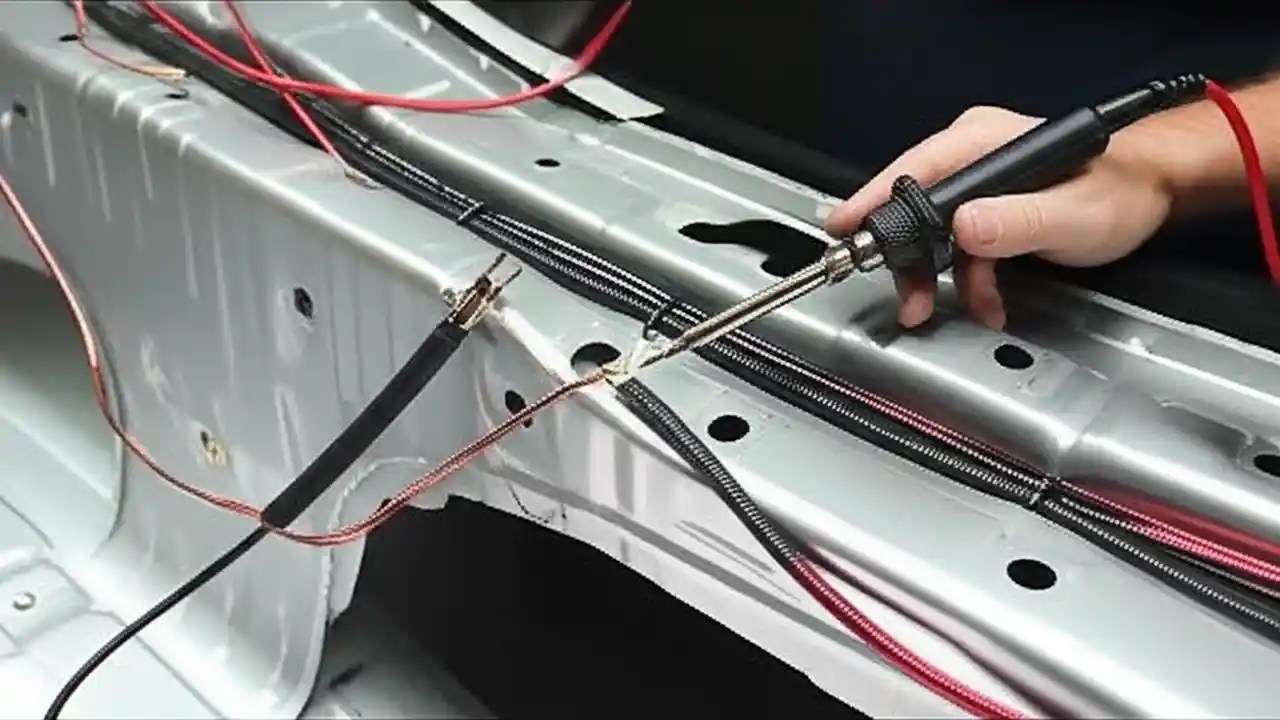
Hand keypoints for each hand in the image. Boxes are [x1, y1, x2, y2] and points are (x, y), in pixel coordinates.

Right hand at [824, 105, 1174, 328]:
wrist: (1153, 192)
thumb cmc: (1121, 189)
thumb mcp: (1071, 214)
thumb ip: (1017, 222)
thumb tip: (964, 226)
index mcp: (981, 144)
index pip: (909, 172)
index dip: (871, 204)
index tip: (842, 230)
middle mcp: (973, 157)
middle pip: (912, 209)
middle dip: (908, 261)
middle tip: (905, 298)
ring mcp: (978, 183)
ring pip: (932, 235)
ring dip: (937, 277)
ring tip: (939, 308)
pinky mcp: (987, 209)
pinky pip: (957, 247)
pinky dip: (965, 279)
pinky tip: (982, 300)